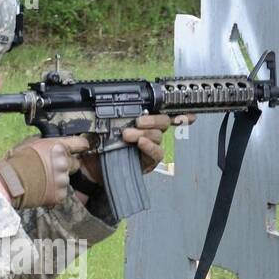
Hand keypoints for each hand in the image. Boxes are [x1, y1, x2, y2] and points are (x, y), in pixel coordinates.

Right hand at [0, 135, 90, 209]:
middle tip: (50, 167)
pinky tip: (41, 189)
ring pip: (66, 179)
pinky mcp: (59, 195)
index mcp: (59, 147)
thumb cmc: (17, 161)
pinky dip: (53, 192)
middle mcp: (64, 163)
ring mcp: (63, 180)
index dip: (81, 146)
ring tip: (41, 180)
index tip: (82, 148)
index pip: (81, 144)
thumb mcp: (31, 142)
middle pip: (75, 163)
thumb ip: (47, 143)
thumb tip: (51, 142)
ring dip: (58, 180)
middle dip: (66, 165)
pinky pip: (60, 193)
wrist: (10, 182)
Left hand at [77, 114, 195, 182]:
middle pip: (162, 121)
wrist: (90, 169)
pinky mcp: (149, 162)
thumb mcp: (97, 129)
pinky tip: (141, 143)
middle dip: (152, 119)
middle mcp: (147, 132)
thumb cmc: (95, 147)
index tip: (188, 109)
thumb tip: (99, 114)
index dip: (177, 110)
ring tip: (128, 135)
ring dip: (145, 133)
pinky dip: (149, 147)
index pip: (159, 111)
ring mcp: (149, 147)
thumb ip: (101, 121)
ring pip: (157, 135)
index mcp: (138, 121)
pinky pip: (156, 153)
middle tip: (138, 121)